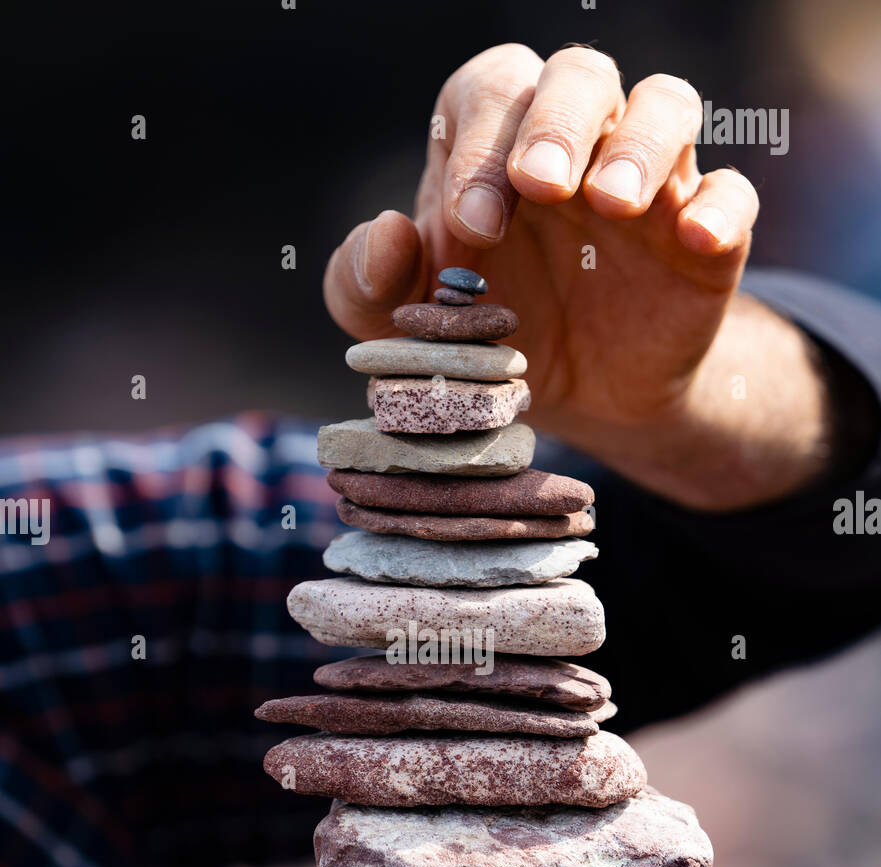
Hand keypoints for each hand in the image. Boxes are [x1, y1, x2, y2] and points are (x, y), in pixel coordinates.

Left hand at [325, 44, 834, 510]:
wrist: (577, 402)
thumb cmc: (487, 336)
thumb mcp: (408, 325)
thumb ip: (367, 284)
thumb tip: (384, 234)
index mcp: (496, 148)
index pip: (491, 92)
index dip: (480, 142)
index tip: (472, 227)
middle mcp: (578, 146)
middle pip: (580, 74)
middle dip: (557, 120)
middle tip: (541, 185)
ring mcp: (650, 185)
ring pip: (667, 104)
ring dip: (642, 141)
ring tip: (612, 203)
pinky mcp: (706, 237)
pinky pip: (733, 192)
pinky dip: (720, 206)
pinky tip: (694, 238)